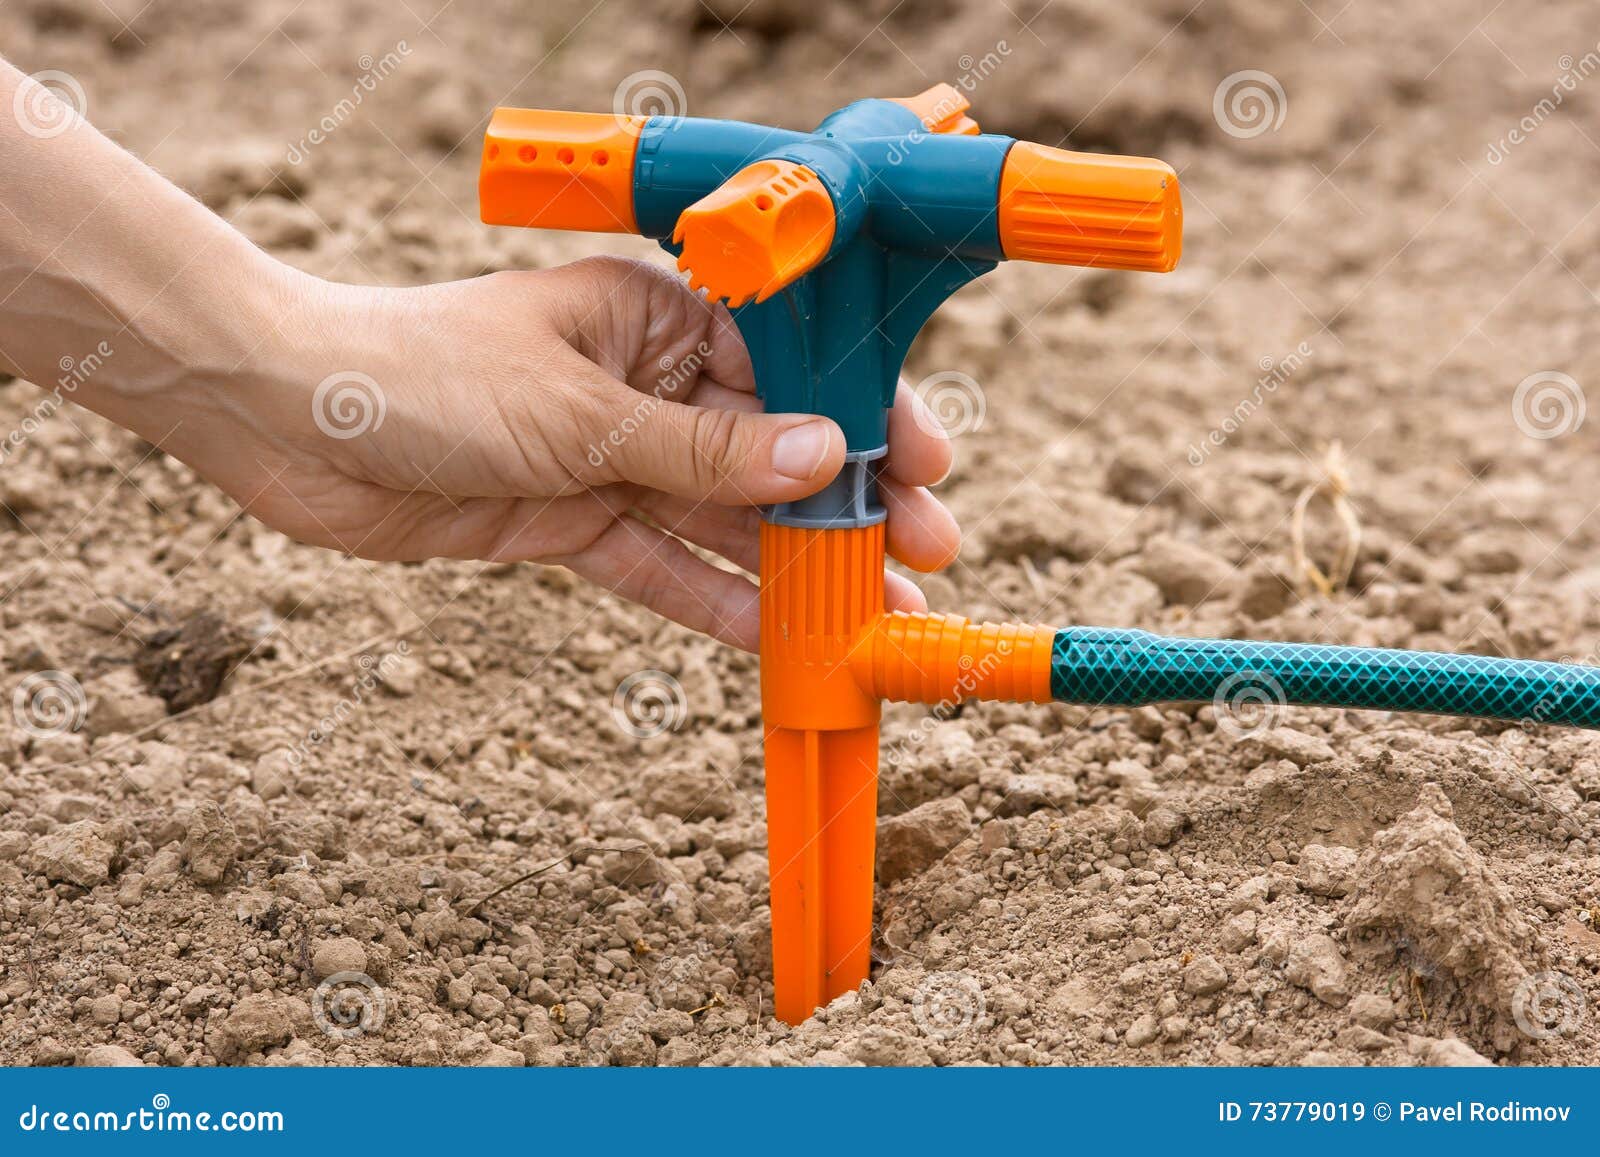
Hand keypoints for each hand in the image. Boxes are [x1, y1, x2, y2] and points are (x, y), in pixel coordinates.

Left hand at [167, 256, 959, 649]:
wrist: (285, 425)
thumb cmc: (421, 373)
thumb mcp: (578, 412)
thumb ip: (702, 448)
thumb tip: (824, 458)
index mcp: (652, 316)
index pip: (786, 365)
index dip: (862, 417)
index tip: (927, 465)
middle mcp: (642, 383)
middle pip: (767, 448)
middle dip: (846, 503)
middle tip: (927, 554)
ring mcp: (611, 456)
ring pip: (723, 517)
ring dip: (795, 564)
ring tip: (876, 611)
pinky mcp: (573, 521)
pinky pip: (661, 565)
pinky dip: (713, 600)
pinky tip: (778, 635)